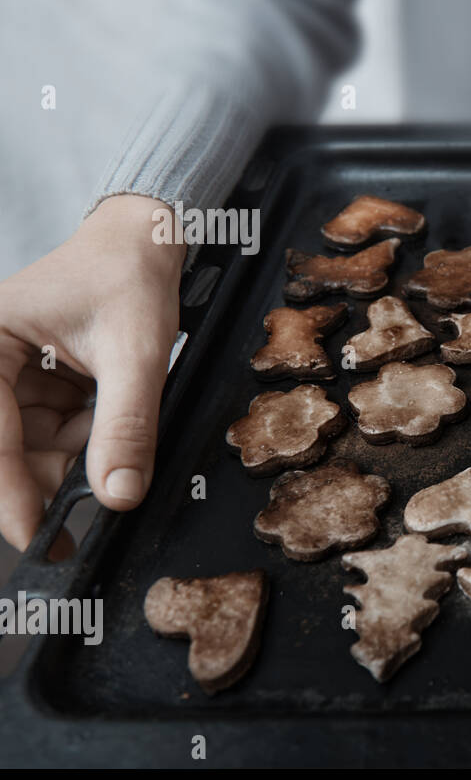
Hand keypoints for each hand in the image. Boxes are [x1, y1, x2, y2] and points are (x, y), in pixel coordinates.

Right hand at [0, 195, 181, 550]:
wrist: (147, 244)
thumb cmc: (129, 276)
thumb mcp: (136, 353)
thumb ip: (126, 425)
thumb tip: (117, 494)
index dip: (11, 492)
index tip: (36, 535)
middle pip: (5, 449)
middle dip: (52, 477)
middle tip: (94, 502)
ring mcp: (9, 379)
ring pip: (33, 450)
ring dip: (78, 458)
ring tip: (115, 426)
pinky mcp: (36, 389)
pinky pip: (56, 436)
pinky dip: (89, 441)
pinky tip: (112, 417)